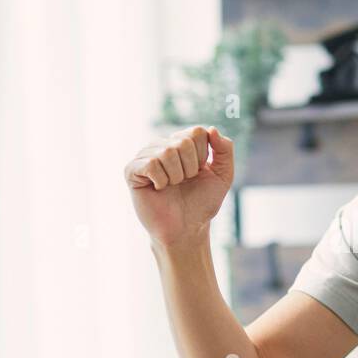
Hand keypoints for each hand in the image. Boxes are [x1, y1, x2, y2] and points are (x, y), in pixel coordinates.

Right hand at [124, 125, 233, 247]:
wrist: (186, 229)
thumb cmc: (202, 203)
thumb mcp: (223, 175)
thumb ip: (225, 150)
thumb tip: (212, 129)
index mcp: (181, 143)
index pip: (197, 132)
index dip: (203, 156)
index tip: (199, 172)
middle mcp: (162, 145)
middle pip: (183, 142)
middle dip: (190, 168)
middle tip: (184, 182)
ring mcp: (145, 156)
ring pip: (166, 152)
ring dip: (176, 176)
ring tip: (172, 186)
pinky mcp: (132, 171)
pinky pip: (150, 164)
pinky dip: (161, 180)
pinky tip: (158, 189)